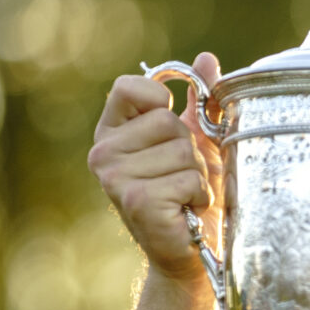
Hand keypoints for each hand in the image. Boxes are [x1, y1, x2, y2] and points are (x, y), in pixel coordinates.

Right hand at [88, 52, 223, 283]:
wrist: (187, 251)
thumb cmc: (188, 194)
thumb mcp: (194, 142)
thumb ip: (198, 102)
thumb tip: (206, 58)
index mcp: (111, 132)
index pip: (129, 87)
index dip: (159, 101)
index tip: (169, 126)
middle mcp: (103, 152)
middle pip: (168, 122)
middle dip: (190, 150)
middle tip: (182, 176)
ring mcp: (114, 178)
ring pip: (182, 151)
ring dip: (197, 175)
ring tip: (184, 195)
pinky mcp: (136, 200)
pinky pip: (187, 178)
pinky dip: (199, 195)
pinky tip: (185, 210)